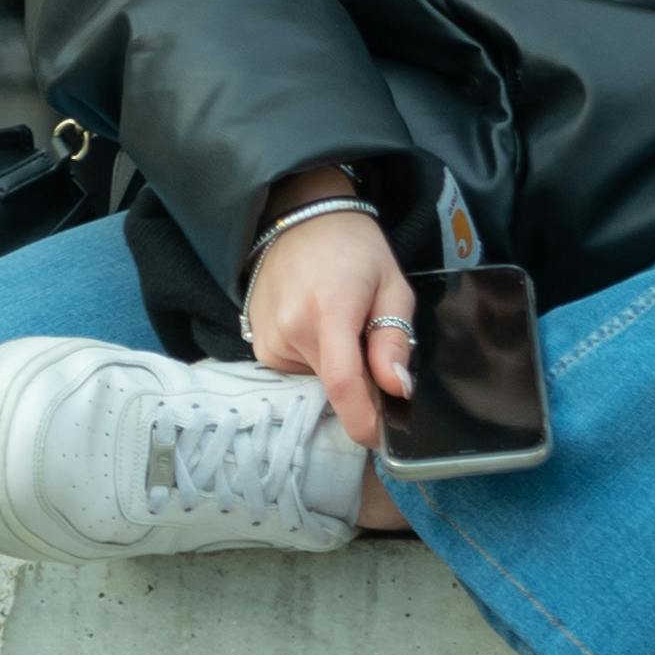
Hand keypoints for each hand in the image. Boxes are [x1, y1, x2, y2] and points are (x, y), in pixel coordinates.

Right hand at [244, 203, 418, 455]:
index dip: (364, 421)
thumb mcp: (392, 286)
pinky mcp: (257, 343)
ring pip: (315, 379)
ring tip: (341, 326)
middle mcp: (291, 330)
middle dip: (360, 384)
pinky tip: (318, 326)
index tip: (382, 438)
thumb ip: (394, 339)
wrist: (302, 216)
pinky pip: (296, 369)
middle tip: (371, 348)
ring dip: (335, 368)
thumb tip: (397, 390)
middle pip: (333, 387)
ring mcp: (267, 339)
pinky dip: (314, 359)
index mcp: (330, 311)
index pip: (344, 384)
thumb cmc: (355, 249)